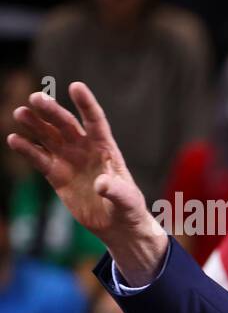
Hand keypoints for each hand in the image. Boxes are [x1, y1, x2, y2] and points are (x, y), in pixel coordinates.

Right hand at [5, 82, 166, 283]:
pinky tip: (14, 139)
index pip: (95, 121)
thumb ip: (116, 190)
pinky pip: (39, 158)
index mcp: (106, 148)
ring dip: (35, 124)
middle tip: (35, 98)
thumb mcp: (127, 200)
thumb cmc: (128, 209)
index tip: (75, 86)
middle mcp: (85, 149)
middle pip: (66, 124)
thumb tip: (101, 184)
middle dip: (51, 111)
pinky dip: (27, 149)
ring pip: (48, 137)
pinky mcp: (56, 175)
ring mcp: (69, 160)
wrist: (116, 225)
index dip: (86, 104)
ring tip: (20, 113)